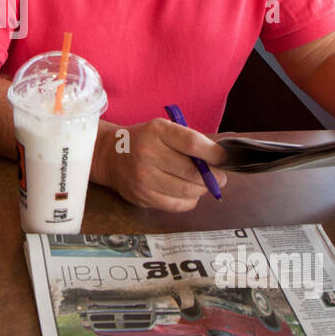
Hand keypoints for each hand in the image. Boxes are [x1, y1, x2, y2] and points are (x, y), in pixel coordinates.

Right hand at [94, 118, 226, 210]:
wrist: (110, 156)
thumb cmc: (145, 141)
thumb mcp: (163, 129)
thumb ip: (189, 141)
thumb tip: (220, 159)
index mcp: (156, 132)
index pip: (192, 144)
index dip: (214, 154)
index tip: (224, 158)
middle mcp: (147, 155)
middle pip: (193, 173)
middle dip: (214, 177)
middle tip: (220, 177)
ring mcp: (144, 179)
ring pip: (188, 192)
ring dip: (202, 189)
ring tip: (202, 183)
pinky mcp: (143, 198)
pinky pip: (177, 205)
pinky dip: (189, 200)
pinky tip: (187, 192)